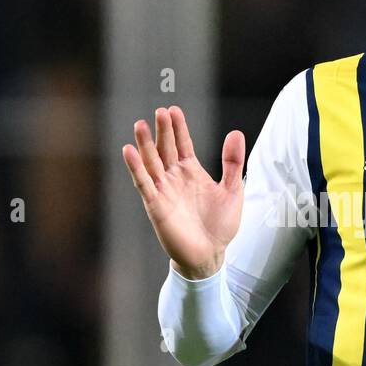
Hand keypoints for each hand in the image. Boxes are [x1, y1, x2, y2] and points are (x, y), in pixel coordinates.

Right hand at [121, 106, 245, 279]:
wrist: (210, 255)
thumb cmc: (221, 226)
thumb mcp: (233, 190)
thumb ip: (233, 163)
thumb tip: (236, 133)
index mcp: (192, 172)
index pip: (183, 144)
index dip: (178, 128)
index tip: (173, 110)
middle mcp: (175, 178)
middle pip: (165, 149)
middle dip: (163, 131)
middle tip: (160, 112)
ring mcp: (164, 191)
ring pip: (152, 163)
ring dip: (146, 145)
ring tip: (140, 125)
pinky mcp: (156, 206)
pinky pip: (144, 184)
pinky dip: (136, 168)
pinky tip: (129, 151)